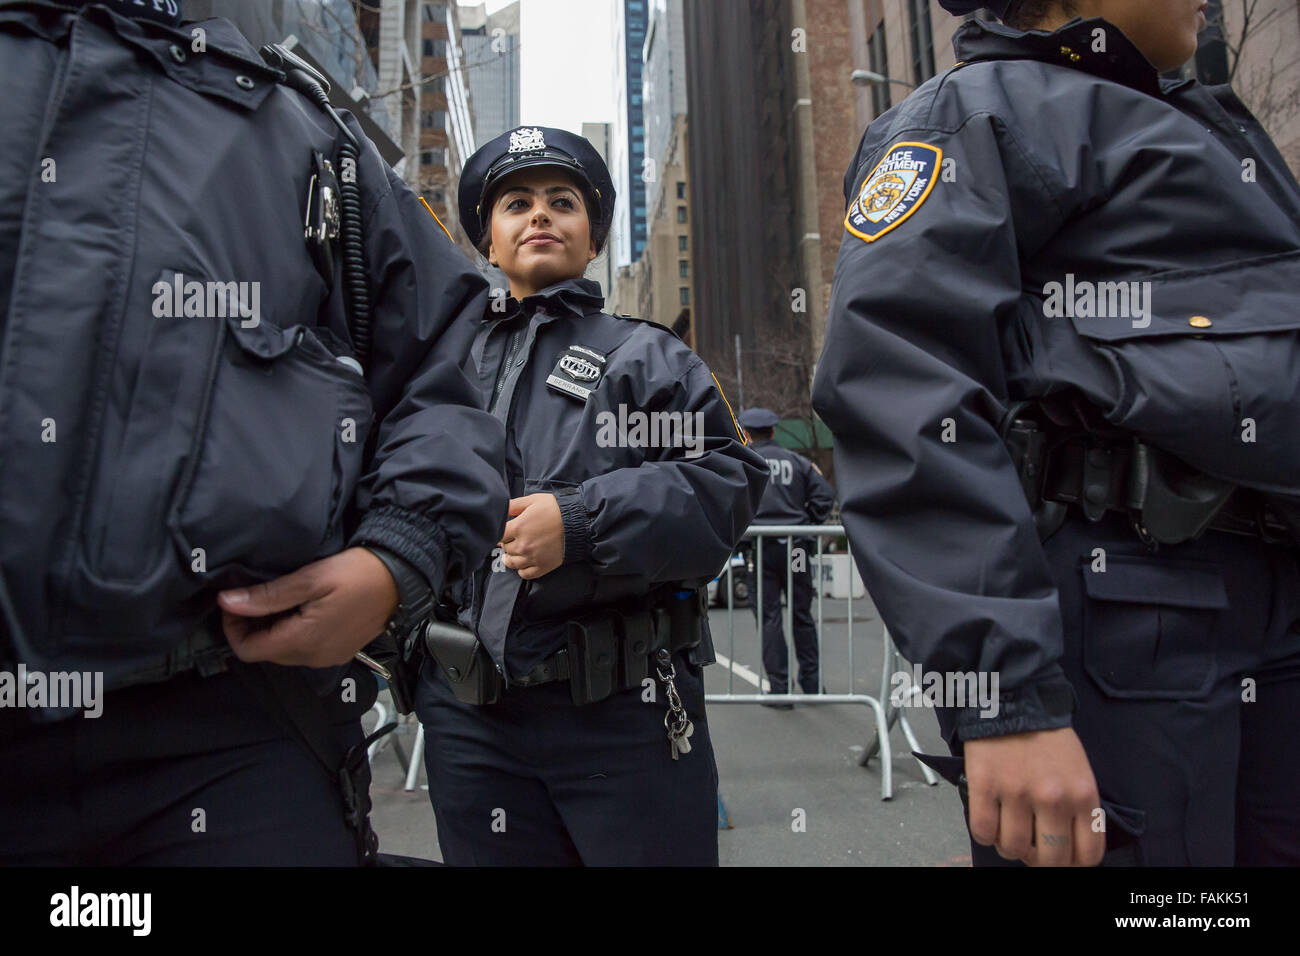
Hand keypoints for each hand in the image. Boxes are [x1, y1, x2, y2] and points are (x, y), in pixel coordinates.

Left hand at [216, 547, 398, 666]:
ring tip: (274, 601)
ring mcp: (329, 657)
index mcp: (304, 640)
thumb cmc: (360, 574)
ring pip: (284, 653)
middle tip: (251, 598)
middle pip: (265, 654)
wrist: (403, 579)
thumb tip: (228, 602)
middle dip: (251, 629)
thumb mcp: (310, 579)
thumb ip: (268, 596)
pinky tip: (298, 610)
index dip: (232, 628)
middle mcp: (314, 657)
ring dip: (272, 631)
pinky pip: (304, 650)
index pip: (249, 650)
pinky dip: (292, 634)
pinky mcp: (340, 651)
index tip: (233, 602)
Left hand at [499, 494, 563, 579]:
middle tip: (513, 539)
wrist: (578, 522)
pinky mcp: (543, 566)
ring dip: (511, 557)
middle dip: (507, 543)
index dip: (500, 532)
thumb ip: (514, 504)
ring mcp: (533, 558)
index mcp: (518, 527)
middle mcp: (523, 545)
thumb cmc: (556, 509)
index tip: (505, 531)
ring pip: (512, 563)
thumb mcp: (533, 500)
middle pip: (505, 549)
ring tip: (514, 553)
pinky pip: (525, 574)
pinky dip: (522, 569)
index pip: (498, 535)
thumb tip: (500, 509)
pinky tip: (524, 562)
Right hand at [964, 727, 1104, 866]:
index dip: (1073, 863)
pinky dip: (985, 833)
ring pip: (1013, 848)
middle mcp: (1052, 798)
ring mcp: (1016, 793)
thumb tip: (1067, 846)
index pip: (1087, 855)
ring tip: (1009, 829)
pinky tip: (990, 819)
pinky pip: (982, 831)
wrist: (1014, 700)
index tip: (1063, 856)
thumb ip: (1079, 809)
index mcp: (1082, 795)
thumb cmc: (1047, 738)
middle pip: (1050, 859)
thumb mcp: (1079, 772)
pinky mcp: (985, 786)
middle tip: (1033, 848)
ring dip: (1010, 846)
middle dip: (1041, 859)